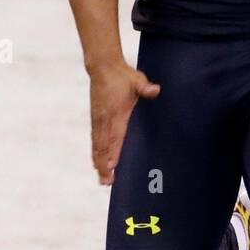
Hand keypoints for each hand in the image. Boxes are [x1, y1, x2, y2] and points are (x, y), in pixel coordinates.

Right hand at [88, 60, 159, 185]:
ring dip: (99, 163)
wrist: (102, 67)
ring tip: (102, 180)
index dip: (113, 152)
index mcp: (116, 113)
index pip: (115, 136)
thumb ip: (145, 88)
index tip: (112, 167)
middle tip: (107, 182)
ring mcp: (98, 120)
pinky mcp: (95, 119)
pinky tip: (95, 164)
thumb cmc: (123, 76)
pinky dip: (95, 153)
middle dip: (105, 165)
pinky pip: (94, 140)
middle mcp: (104, 119)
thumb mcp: (137, 80)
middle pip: (103, 147)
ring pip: (97, 146)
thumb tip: (155, 90)